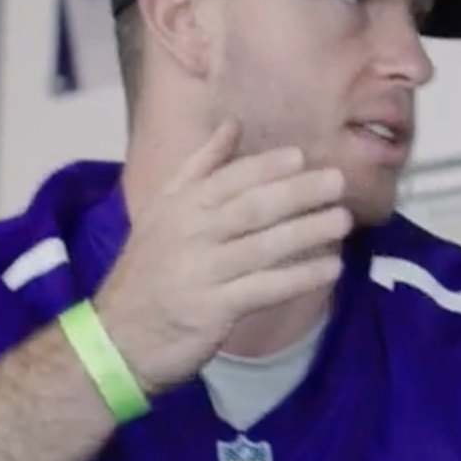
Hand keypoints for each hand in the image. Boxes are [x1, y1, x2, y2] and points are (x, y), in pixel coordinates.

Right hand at [92, 121, 350, 393]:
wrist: (117, 338)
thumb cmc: (150, 270)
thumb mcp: (164, 211)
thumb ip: (200, 168)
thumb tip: (231, 123)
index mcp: (179, 206)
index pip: (227, 179)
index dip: (265, 166)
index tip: (301, 156)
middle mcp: (190, 233)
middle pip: (251, 208)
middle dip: (297, 192)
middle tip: (337, 182)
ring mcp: (202, 271)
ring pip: (263, 246)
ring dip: (307, 232)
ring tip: (342, 221)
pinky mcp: (213, 309)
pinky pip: (265, 288)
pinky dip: (300, 278)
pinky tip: (330, 269)